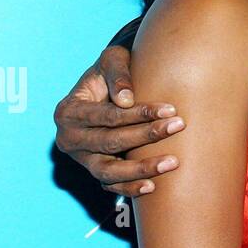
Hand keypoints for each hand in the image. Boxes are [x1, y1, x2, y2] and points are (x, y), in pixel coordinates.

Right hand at [53, 45, 183, 195]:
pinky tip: (153, 186)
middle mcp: (69, 138)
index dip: (138, 114)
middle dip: (146, 136)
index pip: (107, 116)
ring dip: (140, 169)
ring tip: (172, 162)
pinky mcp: (94, 170)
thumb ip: (118, 74)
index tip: (170, 109)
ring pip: (108, 171)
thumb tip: (126, 100)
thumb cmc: (112, 70)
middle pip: (109, 142)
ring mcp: (80, 158)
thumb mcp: (112, 59)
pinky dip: (129, 187)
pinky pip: (110, 185)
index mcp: (69, 111)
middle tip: (178, 126)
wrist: (107, 86)